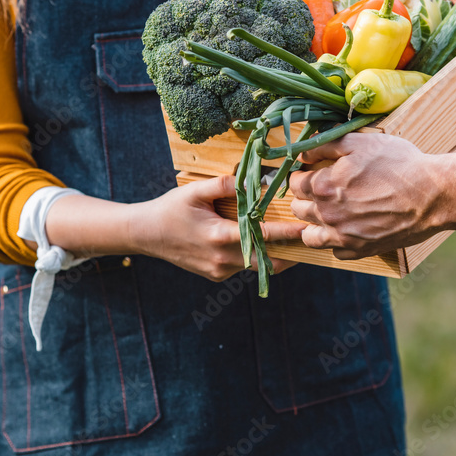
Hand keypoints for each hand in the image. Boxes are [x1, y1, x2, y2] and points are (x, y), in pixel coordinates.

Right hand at [138, 175, 303, 280]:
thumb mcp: (195, 191)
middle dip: (291, 252)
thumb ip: (224, 184)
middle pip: (268, 260)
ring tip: (292, 240)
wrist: (147, 234)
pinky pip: (244, 267)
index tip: (307, 228)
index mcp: (219, 236)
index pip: (262, 237)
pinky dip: (256, 256)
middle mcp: (222, 259)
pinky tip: (262, 242)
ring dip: (275, 255)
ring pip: (257, 266)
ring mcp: (219, 270)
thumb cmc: (172, 208)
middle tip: (309, 238)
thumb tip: (252, 181)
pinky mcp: (216, 275)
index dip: (288, 233)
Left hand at [290, 134, 445, 258]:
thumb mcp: (361, 141)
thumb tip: (302, 152)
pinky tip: (347, 229)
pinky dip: (337, 242)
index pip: (294, 184)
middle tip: (320, 190)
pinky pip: (335, 252)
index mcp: (324, 186)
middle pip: (298, 209)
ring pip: (310, 236)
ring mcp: (343, 236)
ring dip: (313, 224)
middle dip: (305, 198)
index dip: (302, 175)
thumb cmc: (399, 164)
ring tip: (327, 213)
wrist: (433, 195)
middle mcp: (328, 214)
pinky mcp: (360, 250)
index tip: (312, 172)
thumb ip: (325, 144)